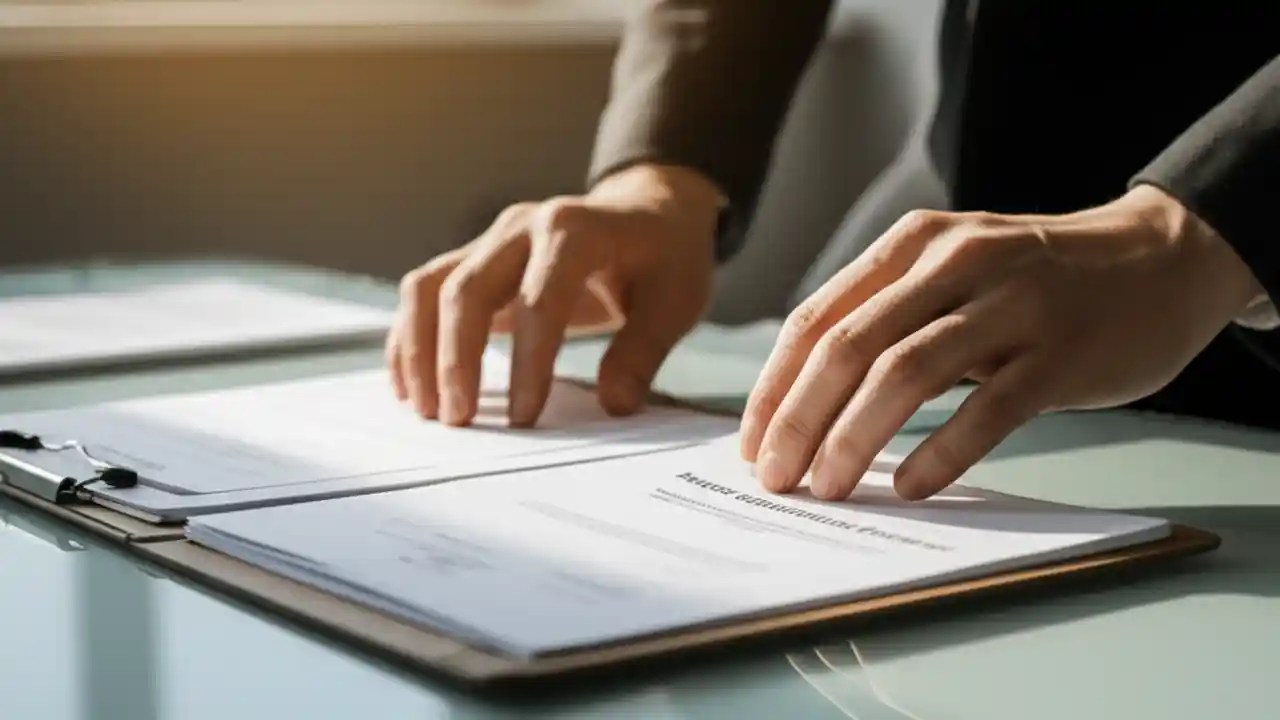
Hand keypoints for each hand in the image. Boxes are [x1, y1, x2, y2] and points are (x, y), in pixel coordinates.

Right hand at [387, 163, 722, 426]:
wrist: (648, 210)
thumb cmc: (664, 257)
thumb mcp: (677, 299)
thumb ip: (644, 350)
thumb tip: (614, 404)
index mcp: (575, 229)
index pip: (539, 300)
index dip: (529, 363)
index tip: (525, 417)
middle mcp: (522, 226)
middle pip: (467, 290)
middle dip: (456, 360)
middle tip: (459, 420)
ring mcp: (492, 240)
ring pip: (430, 287)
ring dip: (419, 350)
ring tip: (427, 411)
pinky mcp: (475, 259)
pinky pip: (425, 292)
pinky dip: (409, 338)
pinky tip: (409, 387)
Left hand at [741, 185, 1261, 500]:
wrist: (1160, 259)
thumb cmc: (1035, 280)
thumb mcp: (951, 269)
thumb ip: (886, 315)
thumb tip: (803, 402)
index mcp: (912, 243)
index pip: (815, 318)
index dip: (773, 387)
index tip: (749, 443)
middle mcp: (955, 261)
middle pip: (849, 346)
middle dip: (799, 419)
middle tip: (775, 478)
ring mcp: (1012, 302)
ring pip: (907, 372)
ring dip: (855, 437)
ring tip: (827, 487)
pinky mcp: (1062, 350)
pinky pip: (989, 408)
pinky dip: (942, 450)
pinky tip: (912, 485)